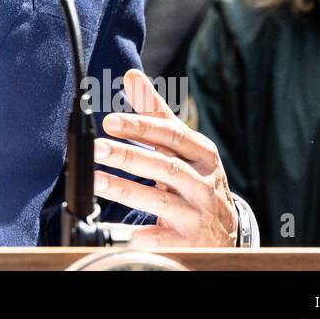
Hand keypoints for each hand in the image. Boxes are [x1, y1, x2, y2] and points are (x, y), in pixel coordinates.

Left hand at [93, 69, 237, 246]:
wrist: (224, 234)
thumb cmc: (196, 180)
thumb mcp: (184, 147)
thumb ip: (156, 113)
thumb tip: (131, 76)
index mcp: (203, 155)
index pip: (172, 136)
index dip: (142, 127)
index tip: (111, 121)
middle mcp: (203, 184)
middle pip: (165, 166)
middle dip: (129, 155)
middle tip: (97, 147)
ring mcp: (196, 215)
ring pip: (159, 199)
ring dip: (124, 188)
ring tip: (95, 178)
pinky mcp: (186, 243)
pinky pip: (157, 236)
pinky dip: (135, 231)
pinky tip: (110, 224)